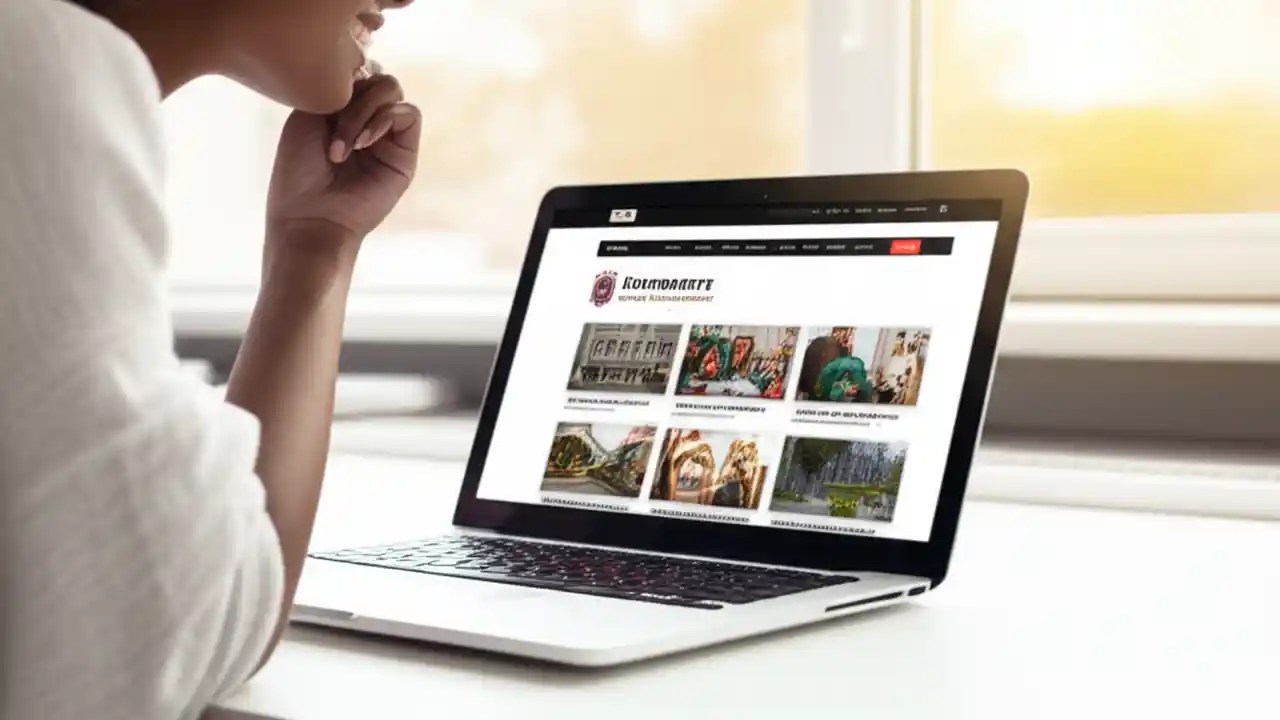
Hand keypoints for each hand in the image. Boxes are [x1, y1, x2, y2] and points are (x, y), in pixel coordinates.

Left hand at [266, 74, 420, 243]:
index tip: (320, 102)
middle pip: (375, 76)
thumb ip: (338, 90)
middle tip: (331, 131)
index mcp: (342, 111)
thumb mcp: (307, 116)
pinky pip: (409, 114)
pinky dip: (383, 120)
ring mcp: (388, 139)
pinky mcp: (405, 156)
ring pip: (392, 89)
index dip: (343, 77)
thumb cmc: (298, 171)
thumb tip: (372, 73)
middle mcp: (367, 122)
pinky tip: (363, 143)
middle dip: (352, 96)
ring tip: (345, 146)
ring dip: (363, 111)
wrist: (310, 215)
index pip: (356, 72)